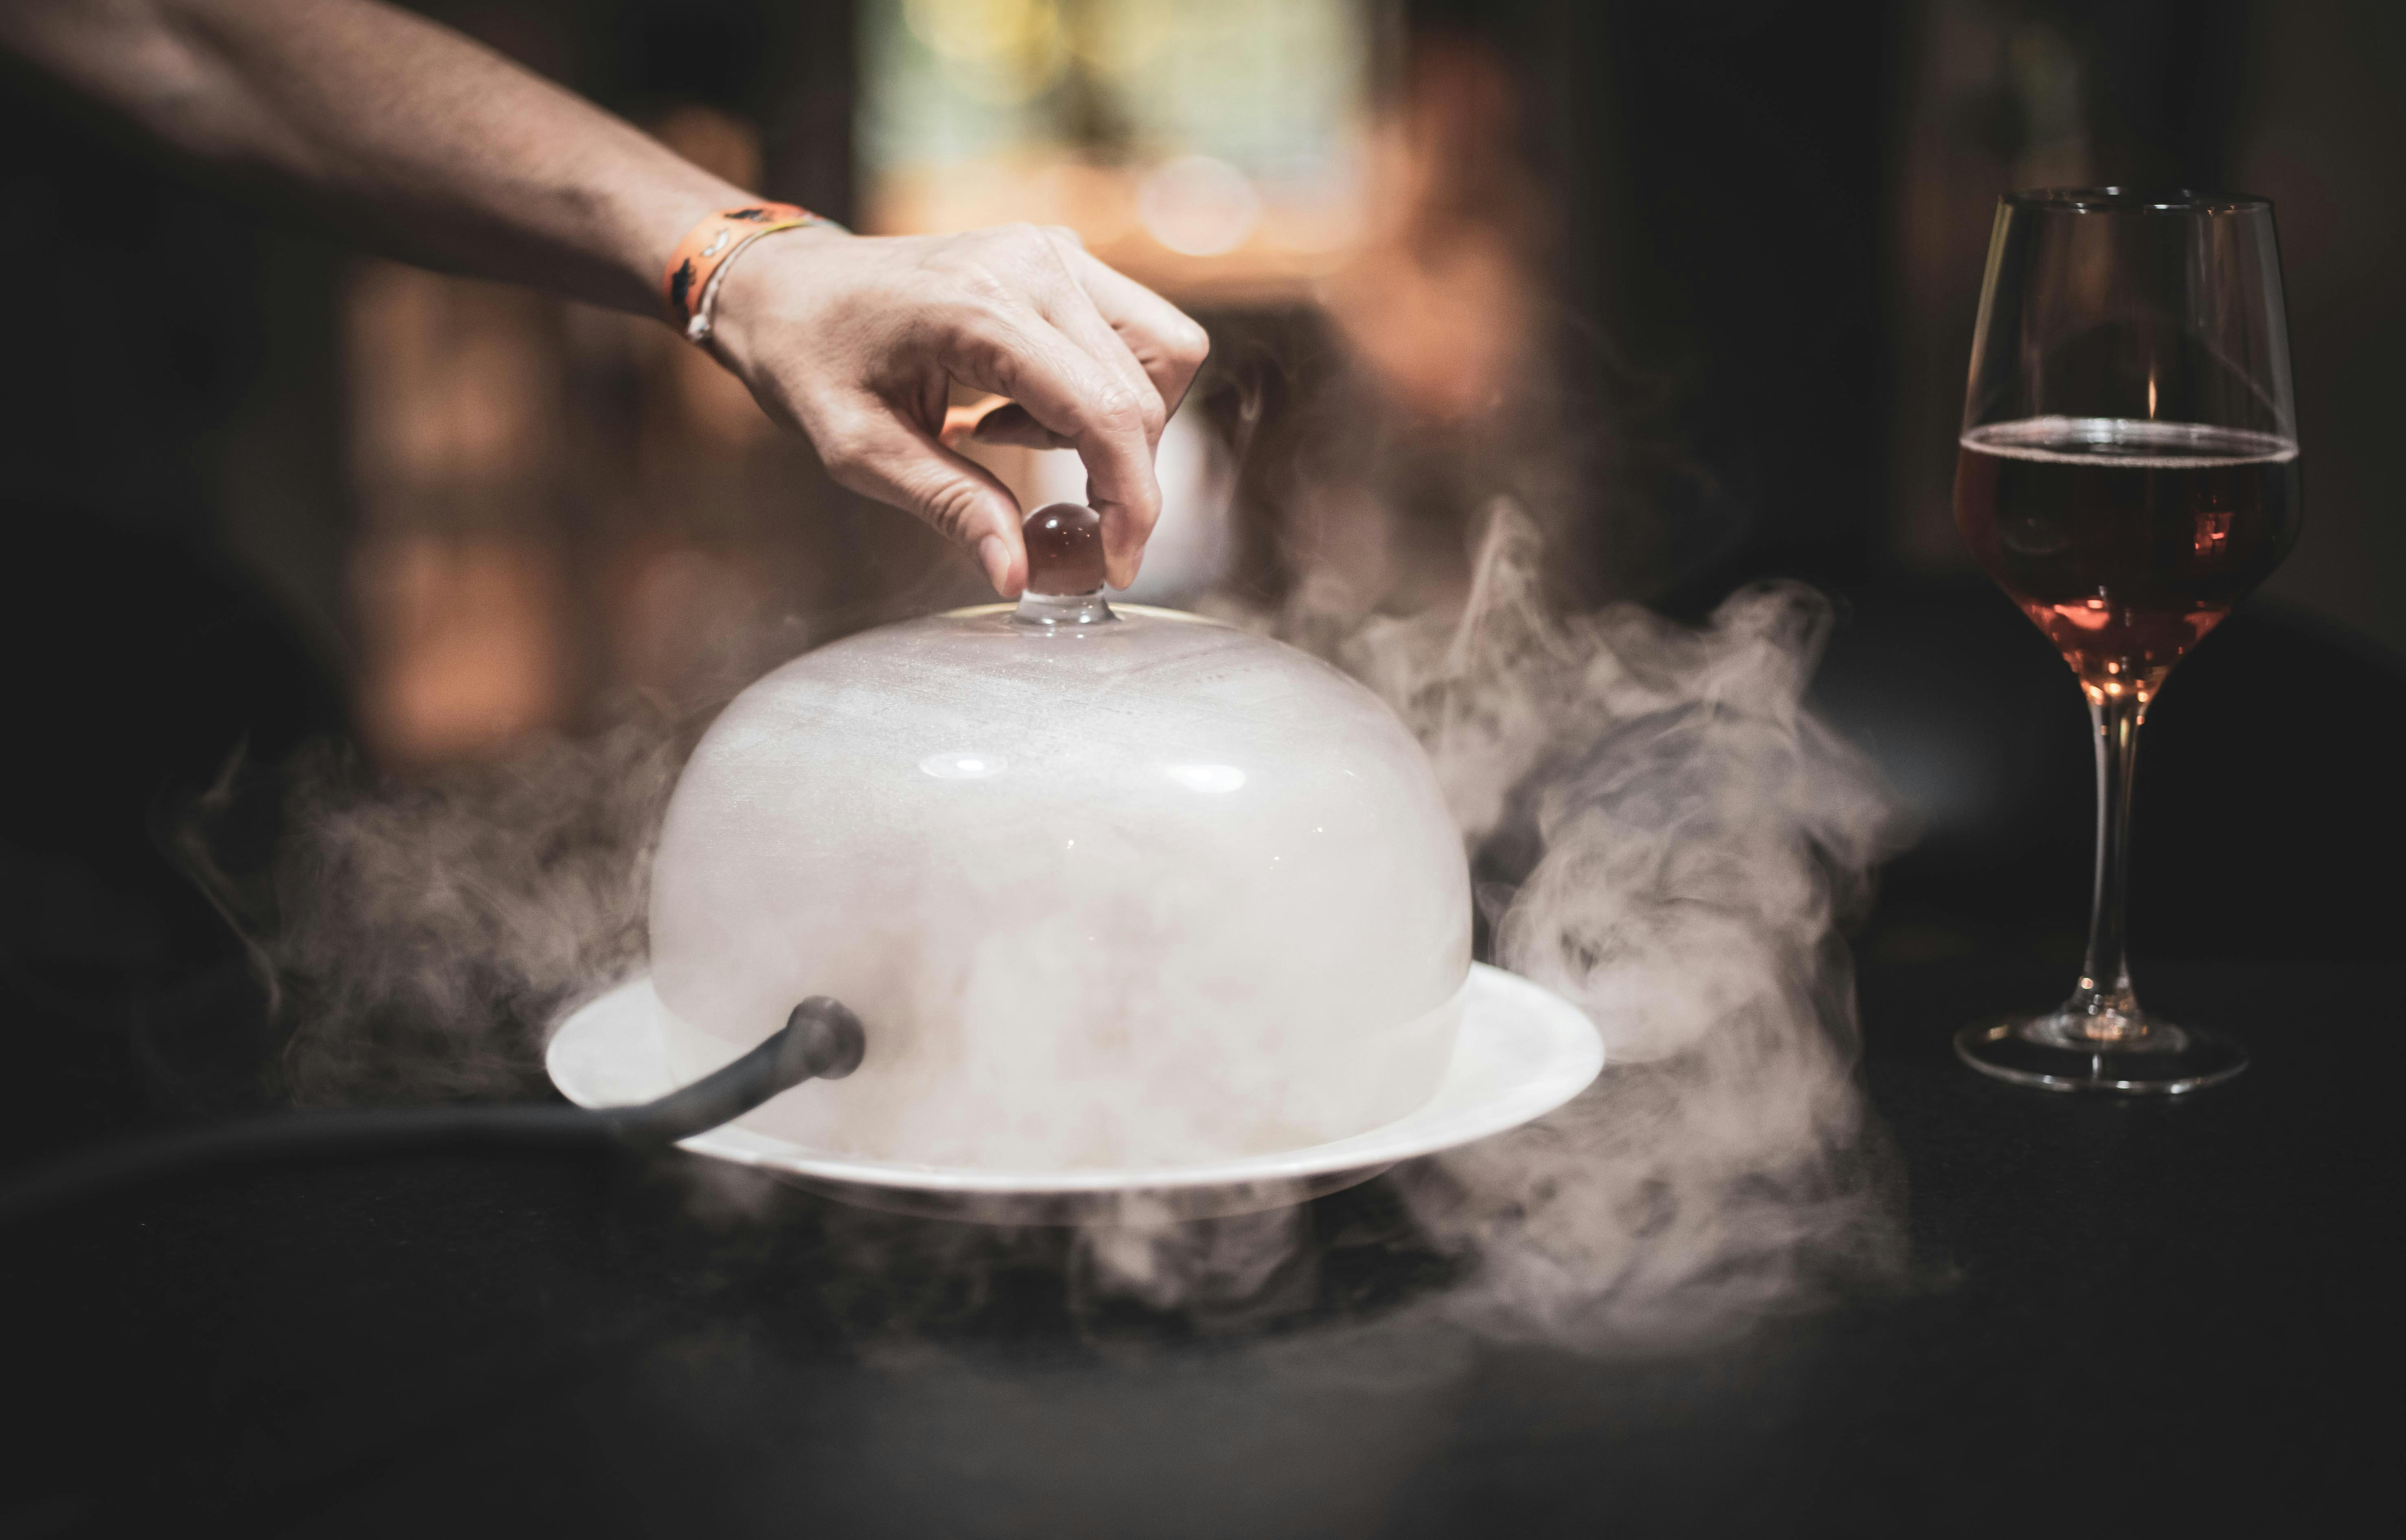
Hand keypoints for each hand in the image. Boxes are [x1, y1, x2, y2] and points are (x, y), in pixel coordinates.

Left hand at [706, 223, 1209, 595]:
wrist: (783, 285)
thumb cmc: (808, 358)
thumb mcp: (859, 451)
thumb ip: (950, 508)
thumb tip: (1020, 575)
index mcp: (979, 308)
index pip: (1104, 411)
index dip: (1131, 499)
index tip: (1116, 561)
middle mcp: (1033, 265)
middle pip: (1146, 390)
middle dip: (1126, 473)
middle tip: (1068, 518)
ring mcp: (1053, 252)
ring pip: (1163, 353)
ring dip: (1119, 423)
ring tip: (1026, 440)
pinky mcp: (1060, 258)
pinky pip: (1135, 333)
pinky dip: (1105, 389)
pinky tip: (1027, 407)